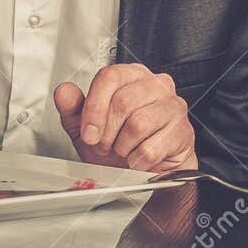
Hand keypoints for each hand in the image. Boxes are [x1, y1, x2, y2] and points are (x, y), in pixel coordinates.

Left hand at [53, 64, 196, 173]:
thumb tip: (64, 91)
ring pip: (138, 124)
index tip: (89, 131)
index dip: (94, 107)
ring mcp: (173, 106)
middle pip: (123, 101)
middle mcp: (156, 84)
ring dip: (122, 146)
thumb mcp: (89, 127)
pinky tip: (138, 159)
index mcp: (131, 76)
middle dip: (107, 131)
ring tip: (123, 150)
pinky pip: (151, 148)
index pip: (110, 77)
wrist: (146, 171)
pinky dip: (137, 161)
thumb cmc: (119, 144)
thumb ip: (73, 108)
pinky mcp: (183, 131)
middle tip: (105, 144)